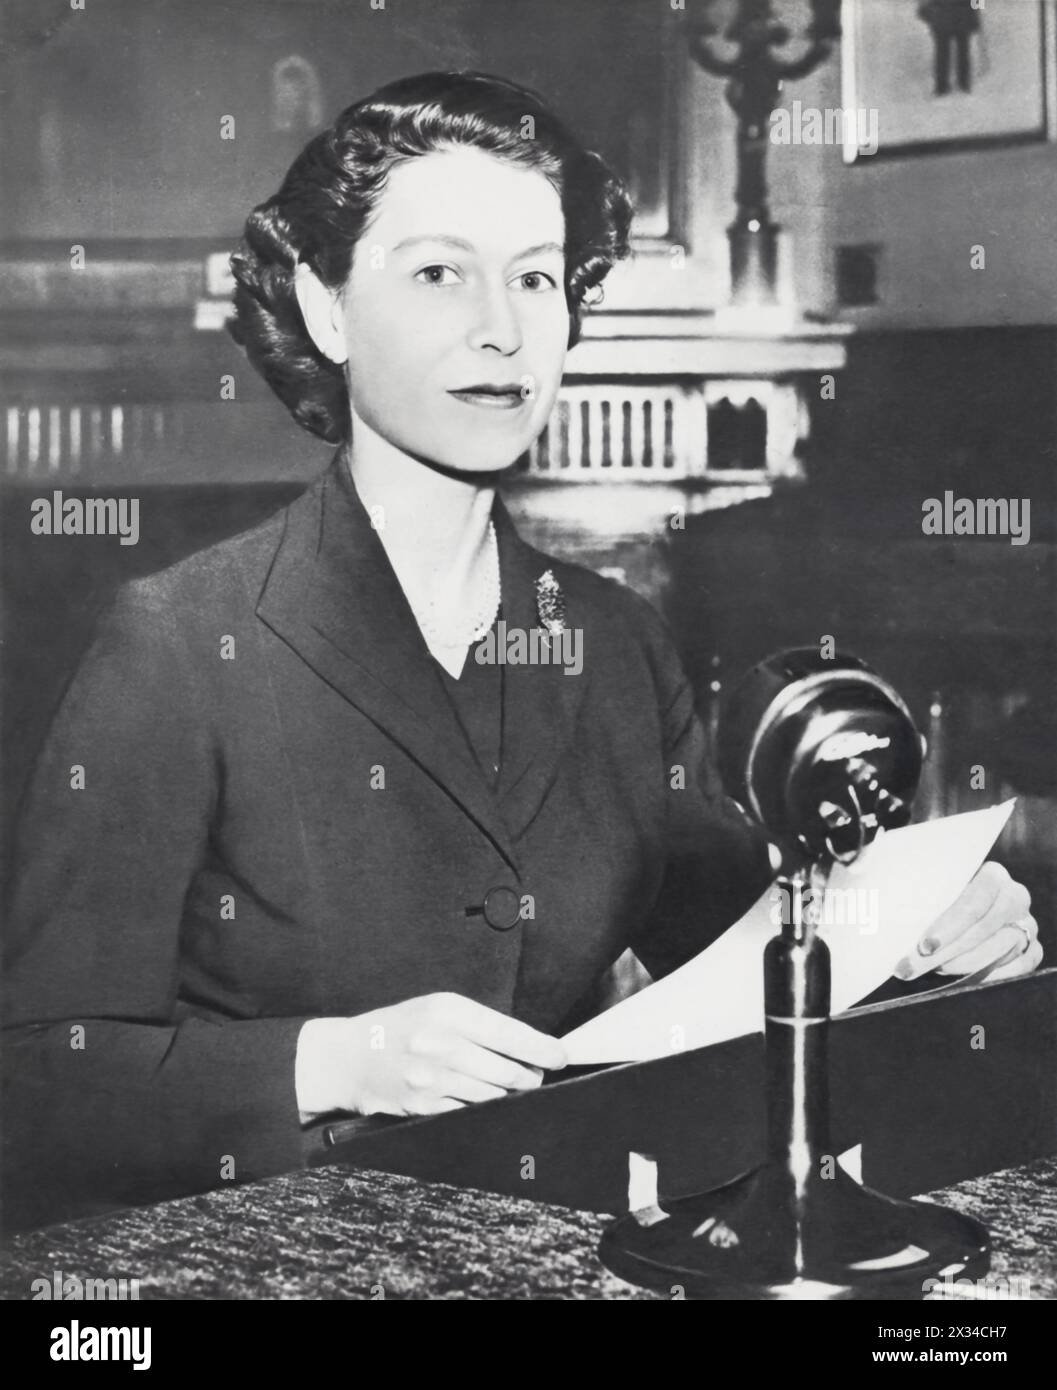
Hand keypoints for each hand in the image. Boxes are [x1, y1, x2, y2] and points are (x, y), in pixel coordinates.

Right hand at [295, 992, 566, 1120]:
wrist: (349, 1057)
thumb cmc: (399, 1028)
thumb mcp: (436, 1008)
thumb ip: (477, 1024)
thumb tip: (525, 1046)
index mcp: (448, 1011)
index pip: (509, 1033)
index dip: (542, 1048)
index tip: (561, 1055)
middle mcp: (441, 1044)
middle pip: (506, 1070)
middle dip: (530, 1076)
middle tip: (538, 1076)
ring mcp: (432, 1079)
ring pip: (492, 1095)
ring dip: (509, 1094)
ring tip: (513, 1087)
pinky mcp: (424, 1107)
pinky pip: (468, 1112)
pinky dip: (482, 1108)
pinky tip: (484, 1101)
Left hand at [894, 861, 1040, 982]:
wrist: (957, 909)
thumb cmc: (935, 894)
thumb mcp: (924, 884)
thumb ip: (911, 888)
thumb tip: (873, 894)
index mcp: (992, 874)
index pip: (973, 902)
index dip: (948, 926)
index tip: (924, 946)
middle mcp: (1015, 896)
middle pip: (984, 930)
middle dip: (945, 953)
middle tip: (911, 968)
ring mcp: (1026, 923)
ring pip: (1001, 950)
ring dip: (963, 965)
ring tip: (933, 970)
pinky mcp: (1031, 947)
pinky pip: (1022, 965)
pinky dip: (994, 975)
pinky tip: (965, 979)